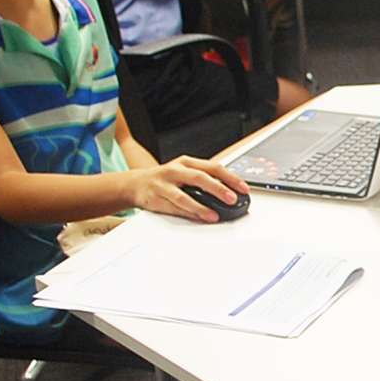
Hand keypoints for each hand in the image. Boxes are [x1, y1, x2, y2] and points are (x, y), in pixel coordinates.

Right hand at [127, 155, 252, 222]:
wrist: (135, 183)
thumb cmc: (166, 178)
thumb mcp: (185, 171)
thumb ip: (205, 178)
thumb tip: (230, 191)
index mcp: (187, 162)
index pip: (213, 167)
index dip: (230, 178)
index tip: (243, 188)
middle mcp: (175, 170)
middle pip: (199, 178)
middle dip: (218, 189)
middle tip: (232, 199)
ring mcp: (164, 184)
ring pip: (184, 196)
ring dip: (201, 207)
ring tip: (214, 215)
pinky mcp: (155, 198)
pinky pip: (173, 208)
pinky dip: (187, 214)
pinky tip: (198, 218)